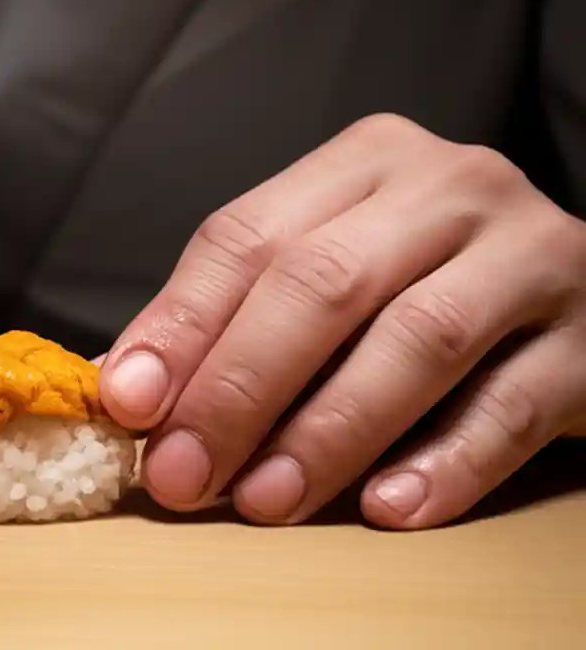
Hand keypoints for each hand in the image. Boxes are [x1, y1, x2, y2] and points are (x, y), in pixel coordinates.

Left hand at [101, 114, 585, 528]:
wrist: (578, 291)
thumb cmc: (421, 284)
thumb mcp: (327, 270)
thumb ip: (236, 314)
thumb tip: (130, 388)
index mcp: (363, 162)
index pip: (248, 236)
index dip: (182, 324)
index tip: (130, 403)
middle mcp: (449, 188)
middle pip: (323, 283)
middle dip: (240, 387)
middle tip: (184, 473)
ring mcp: (532, 253)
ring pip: (418, 340)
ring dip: (329, 431)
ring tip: (266, 500)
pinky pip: (514, 405)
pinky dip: (446, 463)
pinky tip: (389, 509)